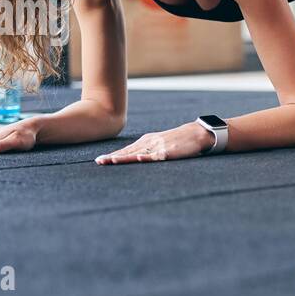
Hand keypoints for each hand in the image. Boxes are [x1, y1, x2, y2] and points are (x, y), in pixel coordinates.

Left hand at [95, 121, 214, 164]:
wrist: (196, 133)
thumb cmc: (178, 140)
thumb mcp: (160, 142)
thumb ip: (148, 149)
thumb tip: (135, 157)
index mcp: (146, 141)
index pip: (126, 150)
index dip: (113, 155)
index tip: (100, 160)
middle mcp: (149, 143)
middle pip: (128, 152)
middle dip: (113, 157)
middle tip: (99, 162)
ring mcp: (158, 147)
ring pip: (138, 153)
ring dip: (124, 157)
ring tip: (111, 161)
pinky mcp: (168, 152)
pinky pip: (155, 156)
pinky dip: (146, 157)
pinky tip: (137, 159)